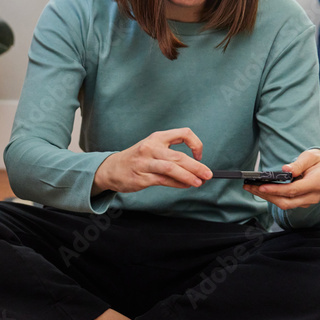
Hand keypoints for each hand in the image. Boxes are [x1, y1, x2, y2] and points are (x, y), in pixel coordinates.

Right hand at [93, 128, 211, 194]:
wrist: (111, 169)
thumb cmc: (136, 159)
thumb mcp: (152, 147)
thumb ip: (171, 153)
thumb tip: (195, 166)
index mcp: (157, 137)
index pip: (184, 133)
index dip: (196, 144)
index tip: (199, 155)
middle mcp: (151, 148)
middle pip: (179, 156)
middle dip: (197, 166)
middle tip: (208, 174)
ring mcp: (146, 163)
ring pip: (172, 169)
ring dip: (188, 176)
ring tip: (199, 182)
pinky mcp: (142, 177)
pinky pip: (164, 181)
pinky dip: (178, 184)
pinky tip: (185, 185)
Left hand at [244, 149, 319, 209]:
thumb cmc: (318, 162)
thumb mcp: (310, 157)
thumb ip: (299, 164)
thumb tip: (286, 169)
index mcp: (316, 183)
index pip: (293, 190)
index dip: (276, 189)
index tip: (261, 186)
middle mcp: (312, 196)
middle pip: (286, 201)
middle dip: (266, 195)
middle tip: (250, 187)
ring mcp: (307, 201)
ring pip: (284, 204)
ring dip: (266, 197)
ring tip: (251, 188)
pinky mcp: (301, 202)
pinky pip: (285, 202)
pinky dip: (272, 197)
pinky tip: (260, 190)